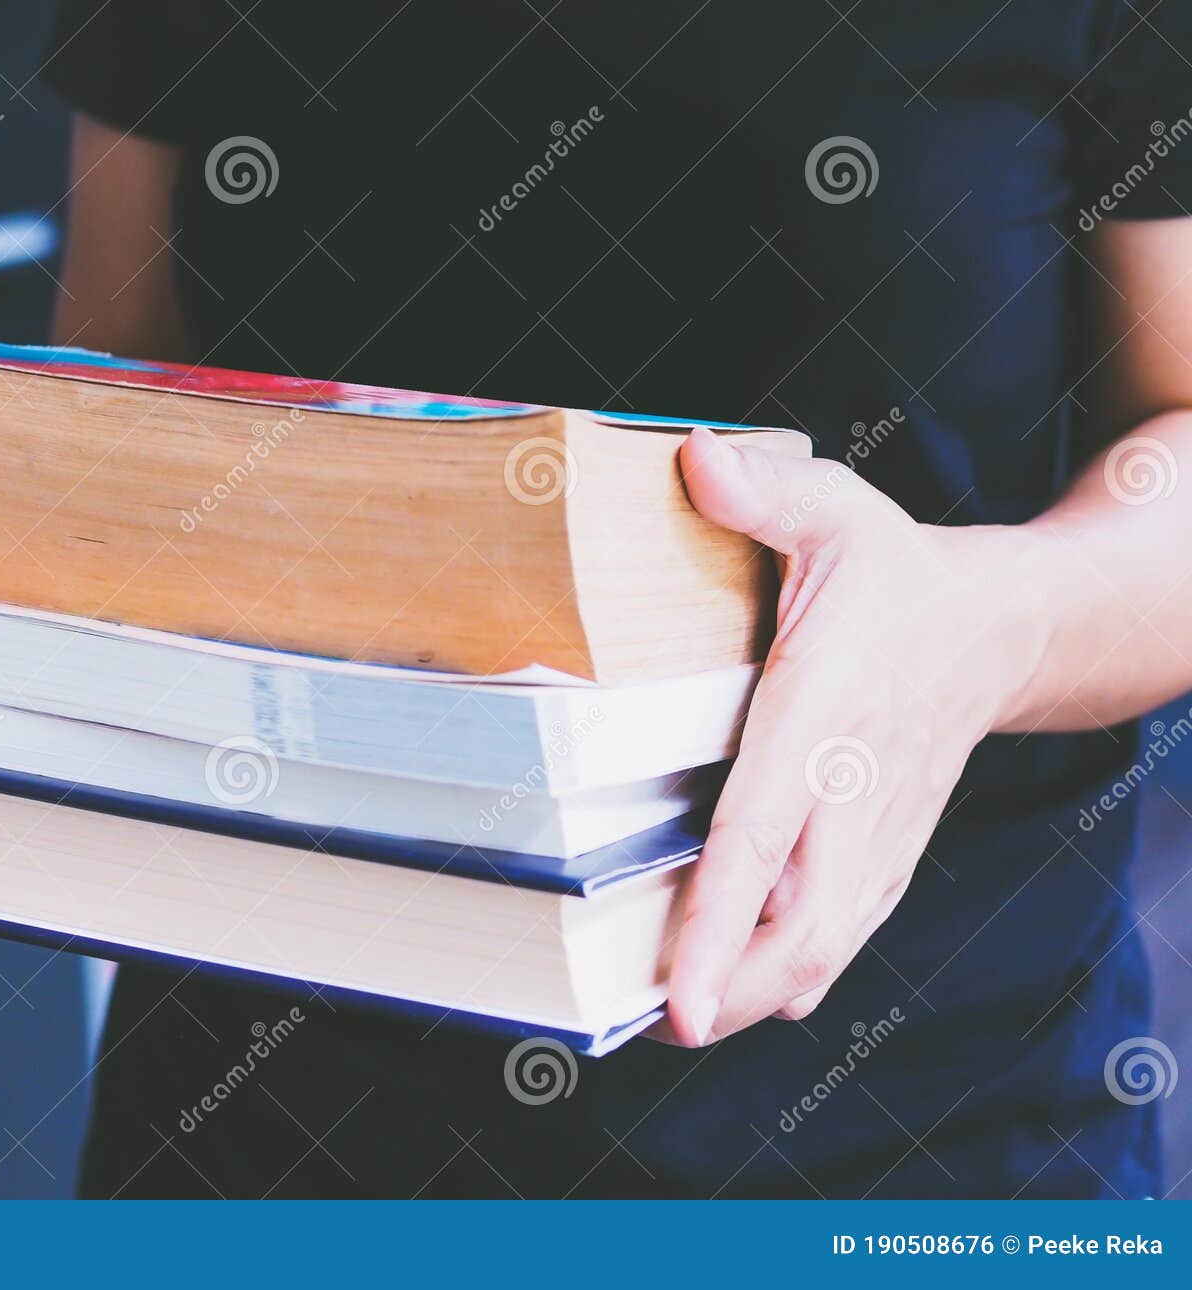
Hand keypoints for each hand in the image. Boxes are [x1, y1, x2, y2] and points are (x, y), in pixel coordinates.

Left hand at [655, 427, 1047, 1046]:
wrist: (1001, 629)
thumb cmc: (898, 575)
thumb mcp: (836, 512)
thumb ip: (764, 494)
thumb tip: (693, 458)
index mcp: (827, 709)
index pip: (762, 830)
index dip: (720, 919)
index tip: (682, 997)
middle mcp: (855, 786)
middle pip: (798, 919)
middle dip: (733, 986)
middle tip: (660, 1027)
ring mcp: (880, 827)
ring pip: (827, 939)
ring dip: (759, 990)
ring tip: (688, 1024)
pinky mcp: (891, 844)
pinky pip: (848, 925)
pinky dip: (802, 970)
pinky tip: (758, 1000)